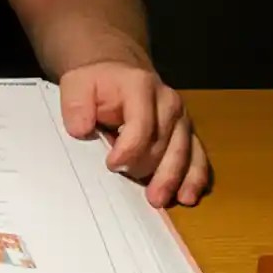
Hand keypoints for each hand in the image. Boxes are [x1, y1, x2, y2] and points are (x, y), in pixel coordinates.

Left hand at [59, 61, 209, 207]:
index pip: (141, 124)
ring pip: (184, 152)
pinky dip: (195, 176)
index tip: (111, 165)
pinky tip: (187, 195)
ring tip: (160, 200)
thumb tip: (81, 130)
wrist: (117, 72)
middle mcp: (168, 102)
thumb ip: (75, 104)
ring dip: (173, 179)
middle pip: (164, 143)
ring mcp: (181, 118)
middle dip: (149, 169)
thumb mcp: (76, 84)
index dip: (129, 149)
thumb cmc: (95, 83)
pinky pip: (198, 155)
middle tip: (134, 191)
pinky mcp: (186, 132)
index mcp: (140, 87)